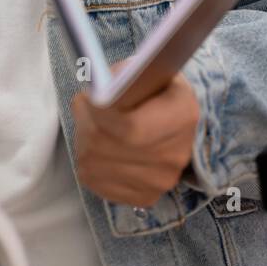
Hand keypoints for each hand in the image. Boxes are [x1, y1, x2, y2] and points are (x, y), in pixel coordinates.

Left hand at [71, 60, 201, 206]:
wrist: (171, 117)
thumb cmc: (150, 88)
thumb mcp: (141, 69)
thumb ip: (121, 78)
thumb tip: (98, 93)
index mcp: (183, 113)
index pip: (131, 128)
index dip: (100, 114)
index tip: (90, 98)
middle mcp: (176, 153)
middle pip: (107, 146)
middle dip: (86, 123)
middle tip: (85, 107)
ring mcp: (162, 180)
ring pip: (95, 164)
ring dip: (83, 141)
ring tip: (90, 124)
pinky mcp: (146, 196)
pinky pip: (95, 181)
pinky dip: (88, 162)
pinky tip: (97, 146)